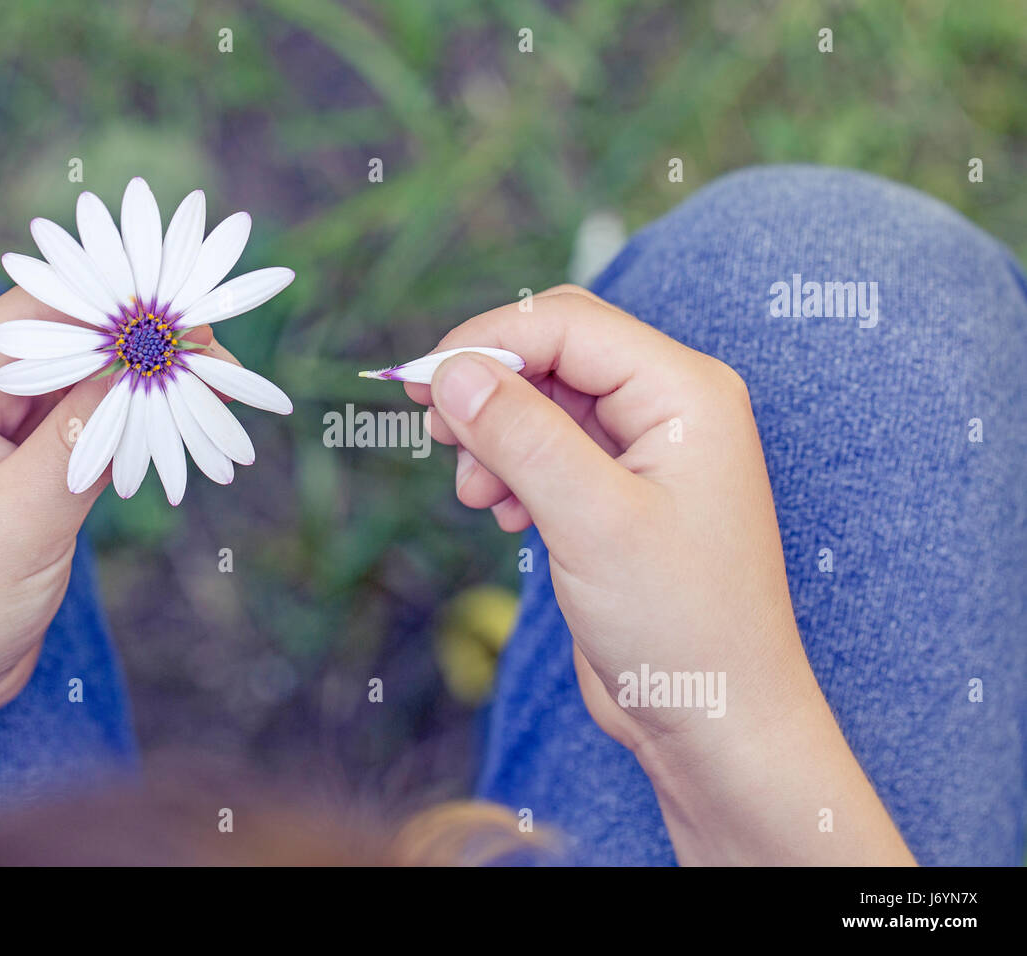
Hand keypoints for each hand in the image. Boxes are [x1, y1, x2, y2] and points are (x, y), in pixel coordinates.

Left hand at [0, 287, 234, 862]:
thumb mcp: (20, 516)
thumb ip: (83, 432)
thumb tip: (142, 360)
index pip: (37, 314)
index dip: (114, 309)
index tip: (186, 320)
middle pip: (66, 342)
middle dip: (140, 346)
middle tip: (216, 355)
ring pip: (83, 386)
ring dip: (143, 388)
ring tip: (216, 385)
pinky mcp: (23, 473)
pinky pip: (86, 430)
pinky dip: (131, 429)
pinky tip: (181, 426)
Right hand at [407, 285, 913, 863]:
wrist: (716, 722)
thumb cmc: (681, 625)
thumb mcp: (591, 521)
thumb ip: (522, 436)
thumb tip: (451, 371)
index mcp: (684, 393)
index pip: (568, 325)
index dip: (486, 342)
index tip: (419, 382)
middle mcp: (669, 409)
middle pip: (553, 355)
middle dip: (489, 387)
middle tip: (437, 433)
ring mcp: (645, 452)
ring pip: (544, 404)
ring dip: (495, 436)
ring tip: (477, 495)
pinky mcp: (620, 495)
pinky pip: (550, 452)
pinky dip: (512, 471)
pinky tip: (503, 515)